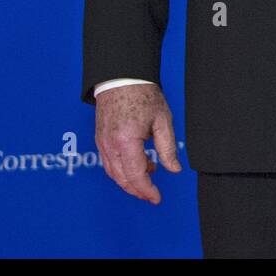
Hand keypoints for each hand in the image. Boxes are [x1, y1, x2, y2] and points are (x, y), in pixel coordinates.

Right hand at [94, 83, 181, 202]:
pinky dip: (122, 169)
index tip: (157, 198)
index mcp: (126, 141)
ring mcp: (102, 143)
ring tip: (150, 173)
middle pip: (122, 178)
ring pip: (113, 173)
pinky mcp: (100, 139)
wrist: (121, 77)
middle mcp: (110, 145)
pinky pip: (109, 162)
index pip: (135, 175)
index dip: (147, 190)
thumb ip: (167, 148)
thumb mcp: (162, 120)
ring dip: (129, 180)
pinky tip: (138, 163)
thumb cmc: (143, 95)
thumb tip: (174, 169)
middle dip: (138, 190)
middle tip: (153, 194)